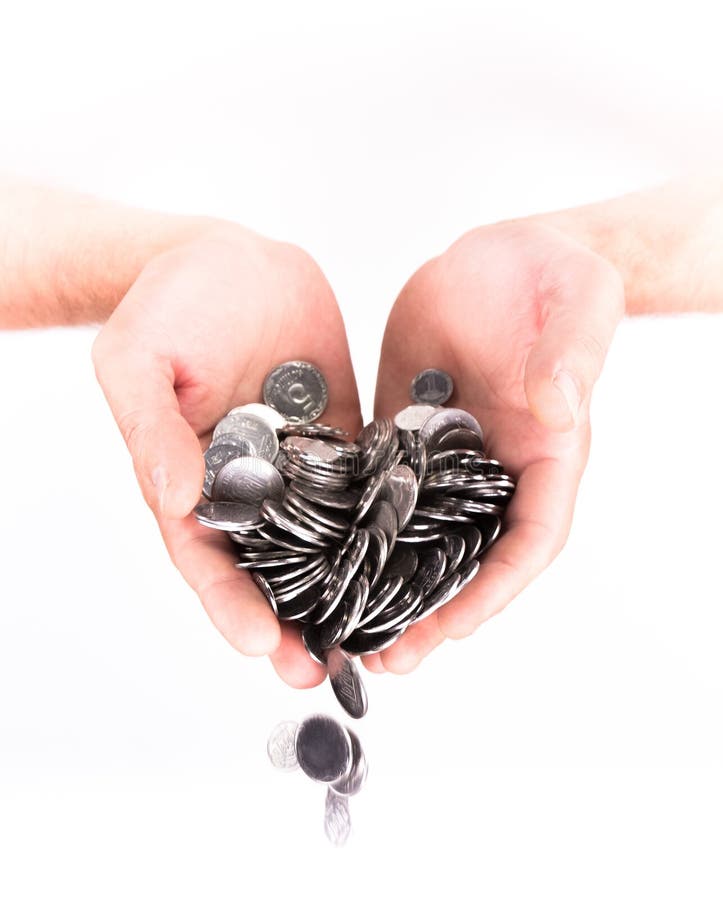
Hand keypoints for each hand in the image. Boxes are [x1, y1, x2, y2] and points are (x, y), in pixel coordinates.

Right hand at [92, 224, 361, 687]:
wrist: (230, 259)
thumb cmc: (168, 305)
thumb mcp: (139, 359)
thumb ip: (152, 427)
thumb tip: (177, 496)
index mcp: (189, 480)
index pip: (205, 558)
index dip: (229, 604)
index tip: (261, 644)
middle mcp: (248, 487)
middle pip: (269, 569)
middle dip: (293, 620)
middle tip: (322, 671)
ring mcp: (301, 467)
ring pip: (325, 541)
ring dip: (348, 589)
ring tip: (379, 637)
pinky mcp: (343, 438)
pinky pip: (368, 486)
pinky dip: (386, 525)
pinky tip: (416, 556)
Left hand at [365, 220, 623, 673]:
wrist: (502, 257)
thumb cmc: (556, 280)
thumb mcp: (578, 305)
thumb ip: (569, 356)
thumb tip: (556, 409)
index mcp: (544, 455)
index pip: (529, 540)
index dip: (494, 590)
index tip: (453, 627)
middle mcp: (491, 470)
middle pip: (466, 558)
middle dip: (428, 611)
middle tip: (384, 655)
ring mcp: (441, 456)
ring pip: (414, 535)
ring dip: (382, 582)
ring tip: (342, 625)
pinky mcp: (400, 432)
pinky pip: (374, 486)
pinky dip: (350, 524)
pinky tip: (312, 550)